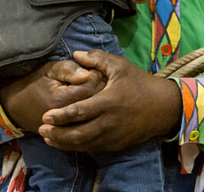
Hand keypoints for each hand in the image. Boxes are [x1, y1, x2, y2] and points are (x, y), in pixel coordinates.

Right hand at [0, 59, 105, 132]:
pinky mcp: (71, 135)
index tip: (91, 67)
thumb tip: (88, 74)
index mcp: (63, 100)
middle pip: (97, 101)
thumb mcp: (49, 70)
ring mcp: (70, 129)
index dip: (95, 74)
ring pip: (95, 114)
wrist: (17, 107)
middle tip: (95, 77)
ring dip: (99, 100)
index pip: (91, 87)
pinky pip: (90, 123)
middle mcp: (69, 118)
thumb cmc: (35, 83)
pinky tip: (89, 103)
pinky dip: (93, 112)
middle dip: (100, 86)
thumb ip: (68, 69)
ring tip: (91, 89)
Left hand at [39, 50, 181, 151]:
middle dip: (57, 134)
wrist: (162, 107)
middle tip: (41, 129)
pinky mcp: (116, 144)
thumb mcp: (120, 66)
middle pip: (77, 134)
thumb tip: (75, 54)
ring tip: (48, 138)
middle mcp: (109, 122)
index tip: (45, 116)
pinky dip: (77, 147)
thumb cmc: (139, 83)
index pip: (79, 112)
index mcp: (108, 102)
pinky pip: (92, 148)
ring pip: (83, 145)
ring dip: (64, 143)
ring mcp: (112, 136)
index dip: (61, 116)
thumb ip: (97, 58)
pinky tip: (66, 143)